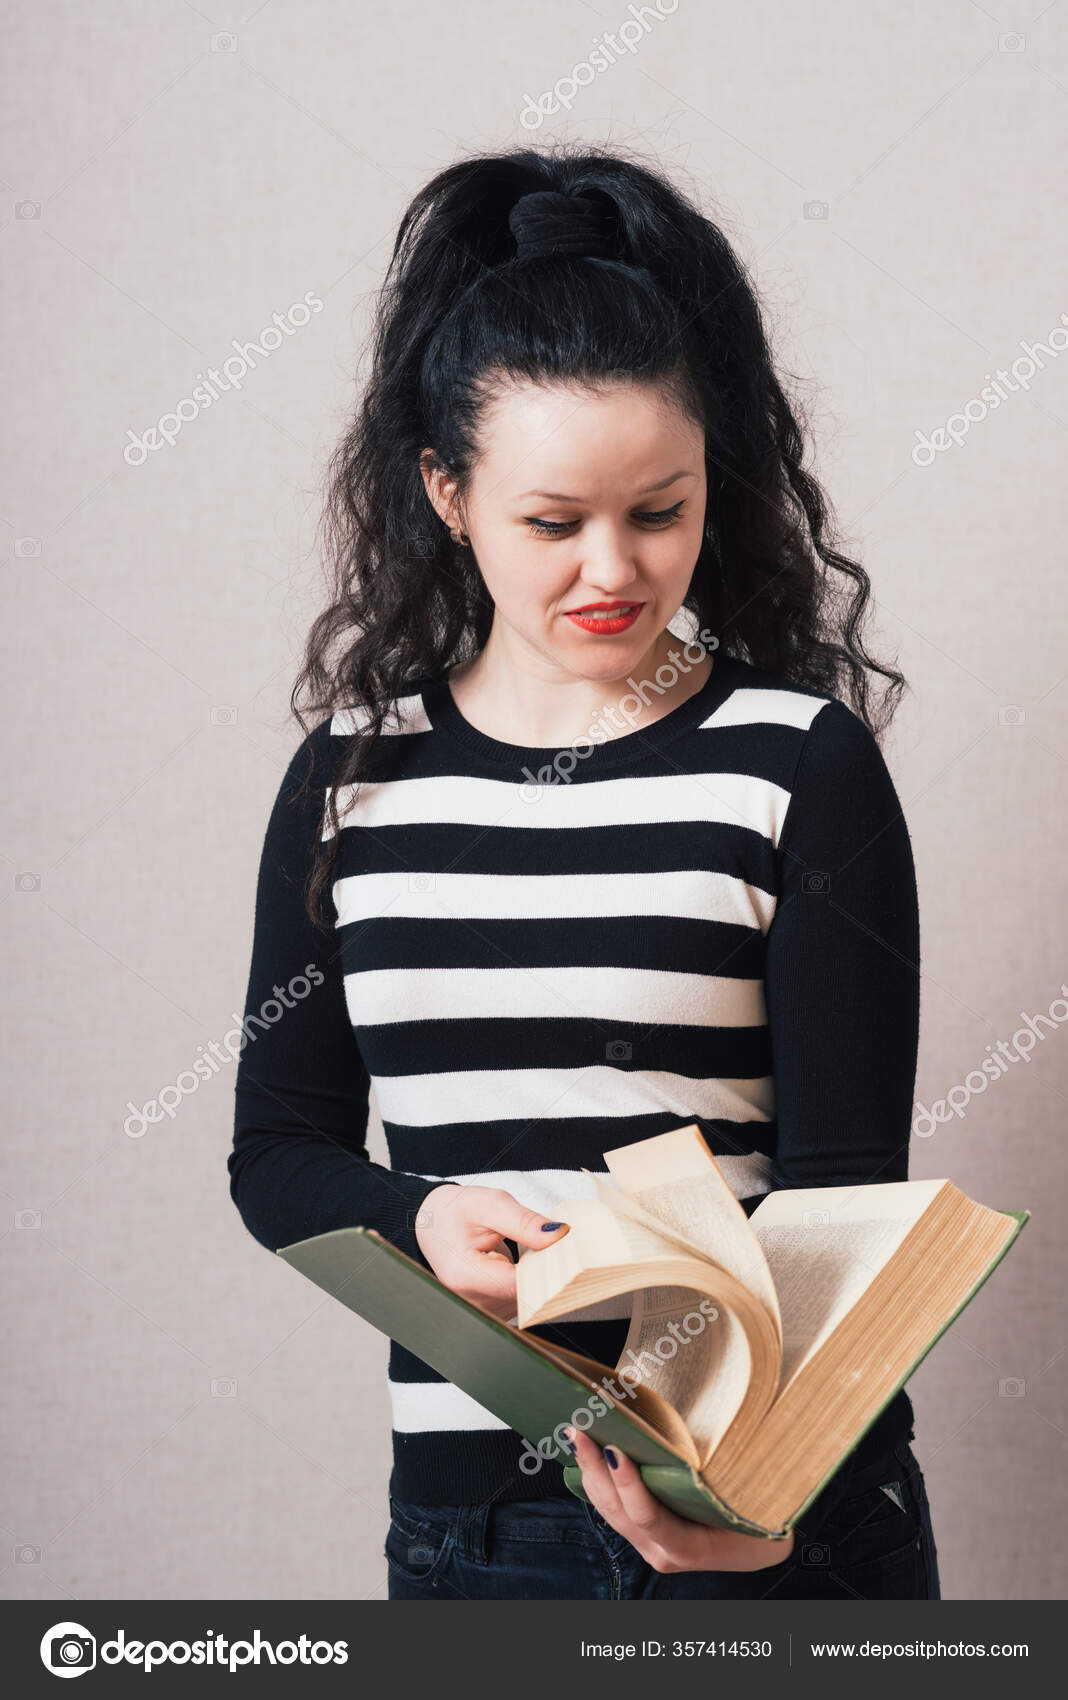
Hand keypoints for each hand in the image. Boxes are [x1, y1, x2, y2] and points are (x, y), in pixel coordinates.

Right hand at [415, 1184, 569, 1321]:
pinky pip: (521, 1301)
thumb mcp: (490, 1204)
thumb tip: (559, 1234)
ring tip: (531, 1249)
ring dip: (539, 1277)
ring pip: (528, 1301)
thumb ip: (525, 1222)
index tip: (563, 1251)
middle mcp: (471, 1300)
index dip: (549, 1271)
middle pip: (527, 1296)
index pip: (522, 1287)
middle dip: (546, 1271)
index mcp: (466, 1276)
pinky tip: (524, 1264)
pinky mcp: (490, 1309)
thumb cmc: (455, 1211)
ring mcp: (480, 1308)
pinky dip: (529, 1283)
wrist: (432, 1222)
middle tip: (550, 1243)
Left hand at [563, 1427, 794, 1573]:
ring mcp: (649, 1547)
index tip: (615, 1449)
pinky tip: (588, 1457)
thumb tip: (677, 1435)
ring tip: (575, 1436)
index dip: (628, 1484)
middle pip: (617, 1511)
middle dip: (595, 1469)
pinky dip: (599, 1481)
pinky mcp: (643, 1537)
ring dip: (590, 1472)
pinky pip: (614, 1510)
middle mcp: (660, 1552)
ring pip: (609, 1511)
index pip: (647, 1517)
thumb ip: (709, 1481)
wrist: (759, 1548)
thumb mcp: (741, 1500)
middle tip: (579, 1431)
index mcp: (687, 1546)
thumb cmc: (756, 1516)